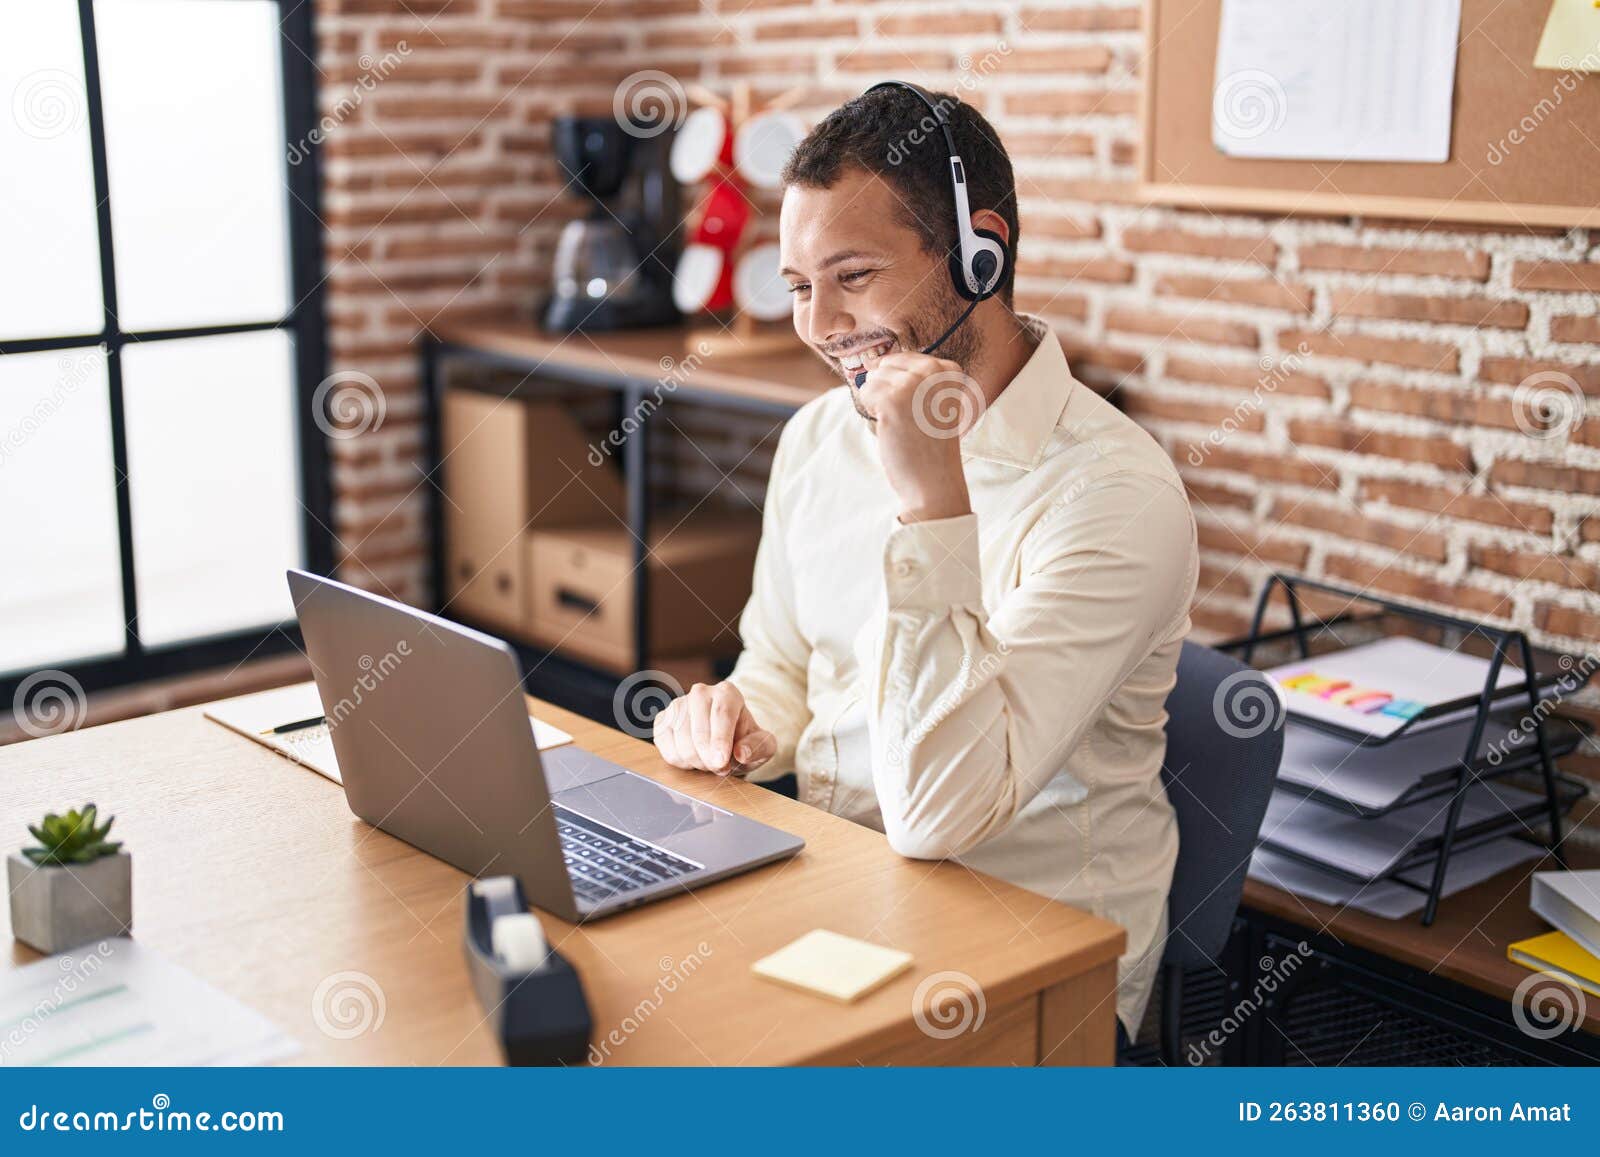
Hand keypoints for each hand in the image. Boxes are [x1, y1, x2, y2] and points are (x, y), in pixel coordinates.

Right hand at [652, 682, 776, 776]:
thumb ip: (758, 747)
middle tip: (721, 768)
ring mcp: (678, 705)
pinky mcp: (662, 720)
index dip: (720, 741)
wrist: (725, 740)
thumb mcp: (763, 745)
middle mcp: (700, 693)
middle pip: (699, 731)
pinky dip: (680, 762)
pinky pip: (666, 748)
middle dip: (709, 758)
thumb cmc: (744, 741)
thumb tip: (742, 753)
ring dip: (696, 762)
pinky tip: (693, 759)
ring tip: (709, 762)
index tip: (721, 763)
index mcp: (727, 693)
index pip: (721, 715)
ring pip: (681, 742)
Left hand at [855, 352, 977, 523]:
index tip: (919, 409)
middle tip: (908, 418)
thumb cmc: (929, 443)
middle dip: (887, 392)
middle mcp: (934, 371)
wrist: (933, 480)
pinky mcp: (892, 400)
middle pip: (887, 365)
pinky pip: (865, 392)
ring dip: (878, 402)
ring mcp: (912, 384)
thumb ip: (913, 376)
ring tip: (900, 423)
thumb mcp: (932, 400)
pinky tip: (890, 426)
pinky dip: (871, 410)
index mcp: (949, 369)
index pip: (905, 358)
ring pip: (873, 378)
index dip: (901, 386)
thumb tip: (871, 361)